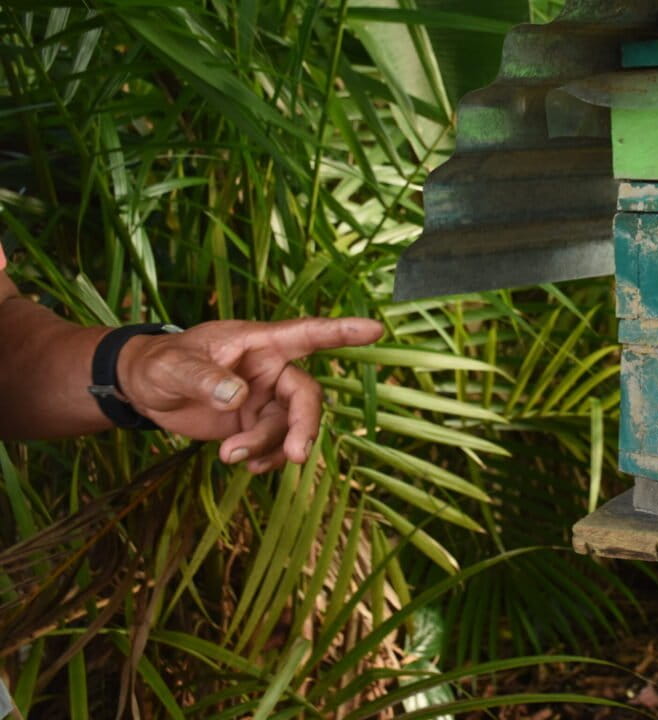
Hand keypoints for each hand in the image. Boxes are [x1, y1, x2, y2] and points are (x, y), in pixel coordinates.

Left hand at [115, 317, 382, 472]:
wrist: (143, 390)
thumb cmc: (159, 363)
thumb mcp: (173, 367)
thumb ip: (205, 379)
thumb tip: (238, 396)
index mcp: (259, 344)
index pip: (307, 334)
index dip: (342, 332)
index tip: (376, 330)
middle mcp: (271, 369)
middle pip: (305, 396)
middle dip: (304, 426)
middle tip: (296, 456)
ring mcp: (265, 398)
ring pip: (289, 426)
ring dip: (269, 447)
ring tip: (231, 458)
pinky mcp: (255, 423)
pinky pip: (275, 443)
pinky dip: (265, 457)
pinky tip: (244, 465)